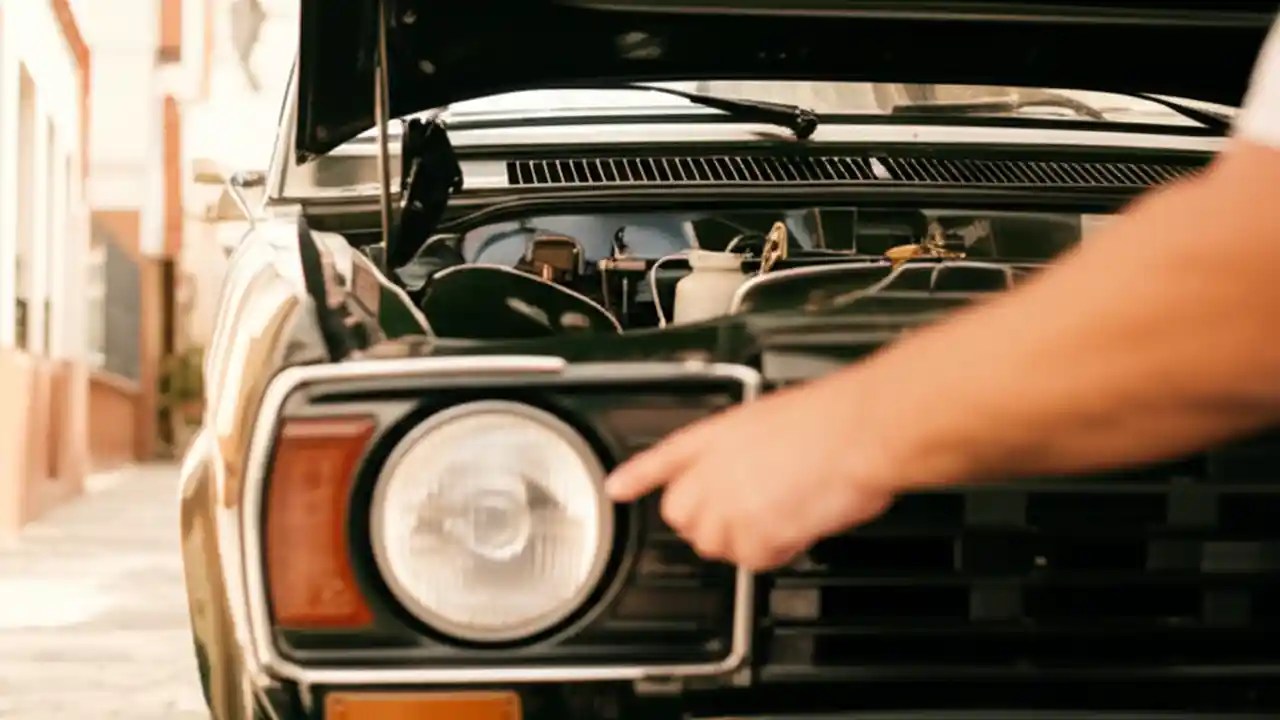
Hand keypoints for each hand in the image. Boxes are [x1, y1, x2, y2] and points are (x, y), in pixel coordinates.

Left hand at [605, 376, 897, 570]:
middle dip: (707, 521)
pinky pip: (752, 561)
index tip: (617, 487)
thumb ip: (748, 450)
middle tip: (747, 512)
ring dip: (741, 539)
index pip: (661, 459)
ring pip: (713, 544)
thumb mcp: (773, 418)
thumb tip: (756, 470)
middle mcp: (711, 471)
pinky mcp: (751, 536)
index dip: (637, 476)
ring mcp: (727, 506)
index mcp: (714, 436)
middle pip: (681, 515)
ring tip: (780, 515)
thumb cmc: (830, 419)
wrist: (853, 433)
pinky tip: (797, 528)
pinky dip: (775, 552)